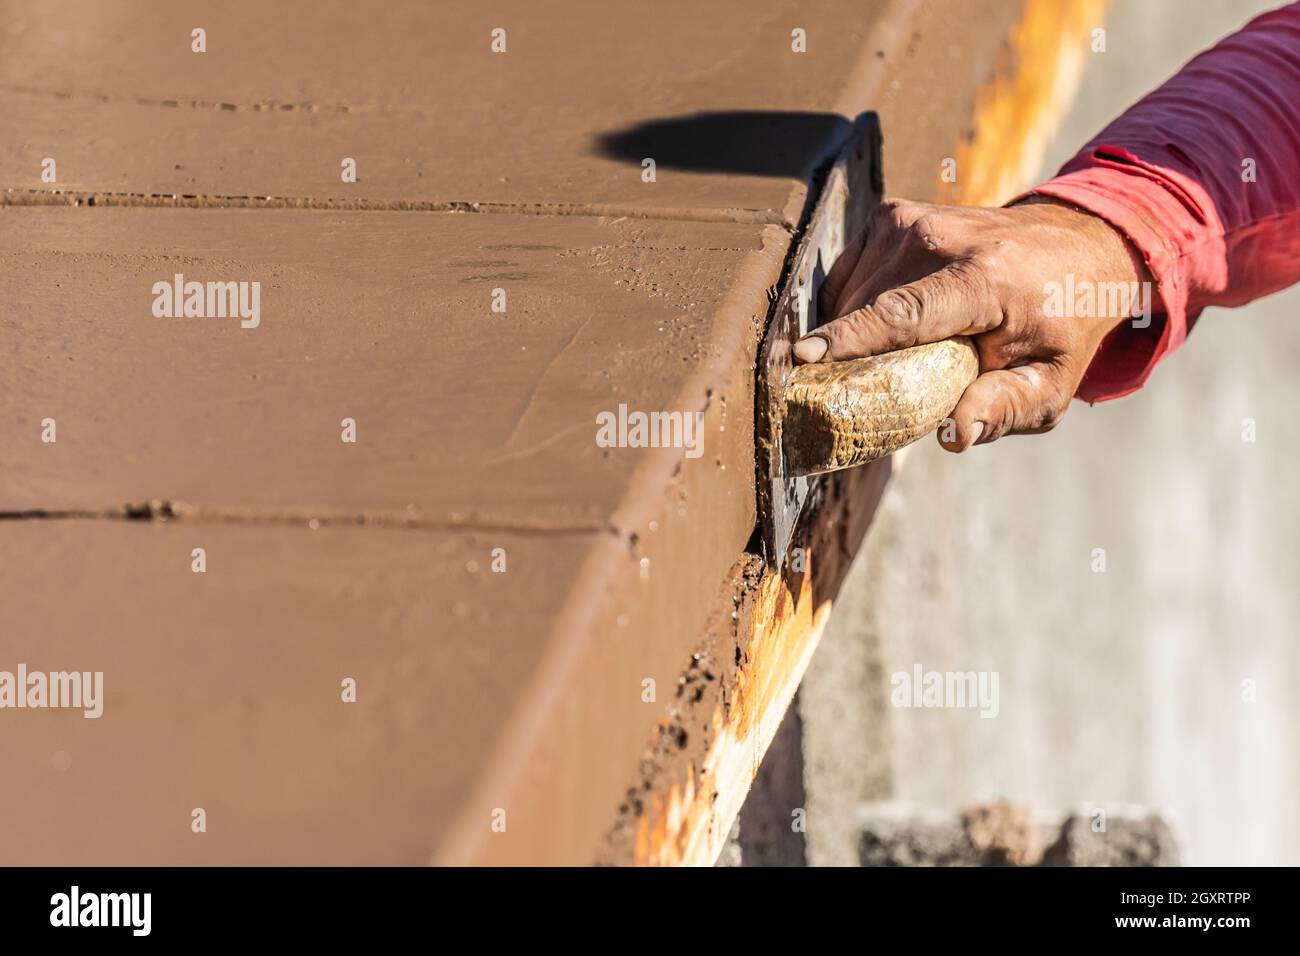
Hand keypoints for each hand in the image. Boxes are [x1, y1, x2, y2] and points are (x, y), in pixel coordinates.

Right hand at [794, 197, 1157, 450]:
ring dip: (856, 330)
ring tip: (901, 347)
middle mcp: (941, 237)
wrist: (1074, 248)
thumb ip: (1005, 409)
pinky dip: (853, 304)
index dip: (851, 338)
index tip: (803, 359)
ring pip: (848, 293)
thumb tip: (953, 435)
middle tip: (890, 384)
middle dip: (861, 356)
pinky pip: (846, 275)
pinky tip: (886, 319)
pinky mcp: (891, 215)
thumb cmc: (1059, 327)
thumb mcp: (1050, 382)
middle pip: (867, 310)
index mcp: (984, 278)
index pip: (904, 313)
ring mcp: (910, 220)